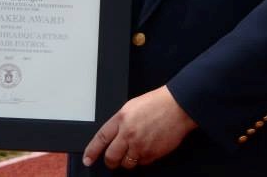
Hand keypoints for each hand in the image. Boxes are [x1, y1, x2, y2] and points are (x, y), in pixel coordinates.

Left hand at [82, 86, 196, 169]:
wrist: (178, 106)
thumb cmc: (157, 103)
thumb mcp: (132, 107)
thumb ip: (120, 122)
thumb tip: (114, 136)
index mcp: (121, 119)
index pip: (101, 139)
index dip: (92, 151)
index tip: (88, 159)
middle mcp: (128, 133)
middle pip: (111, 156)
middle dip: (111, 161)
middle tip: (113, 161)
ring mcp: (140, 145)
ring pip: (127, 163)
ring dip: (128, 161)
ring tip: (134, 151)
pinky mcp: (152, 154)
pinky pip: (142, 163)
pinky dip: (142, 159)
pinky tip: (148, 148)